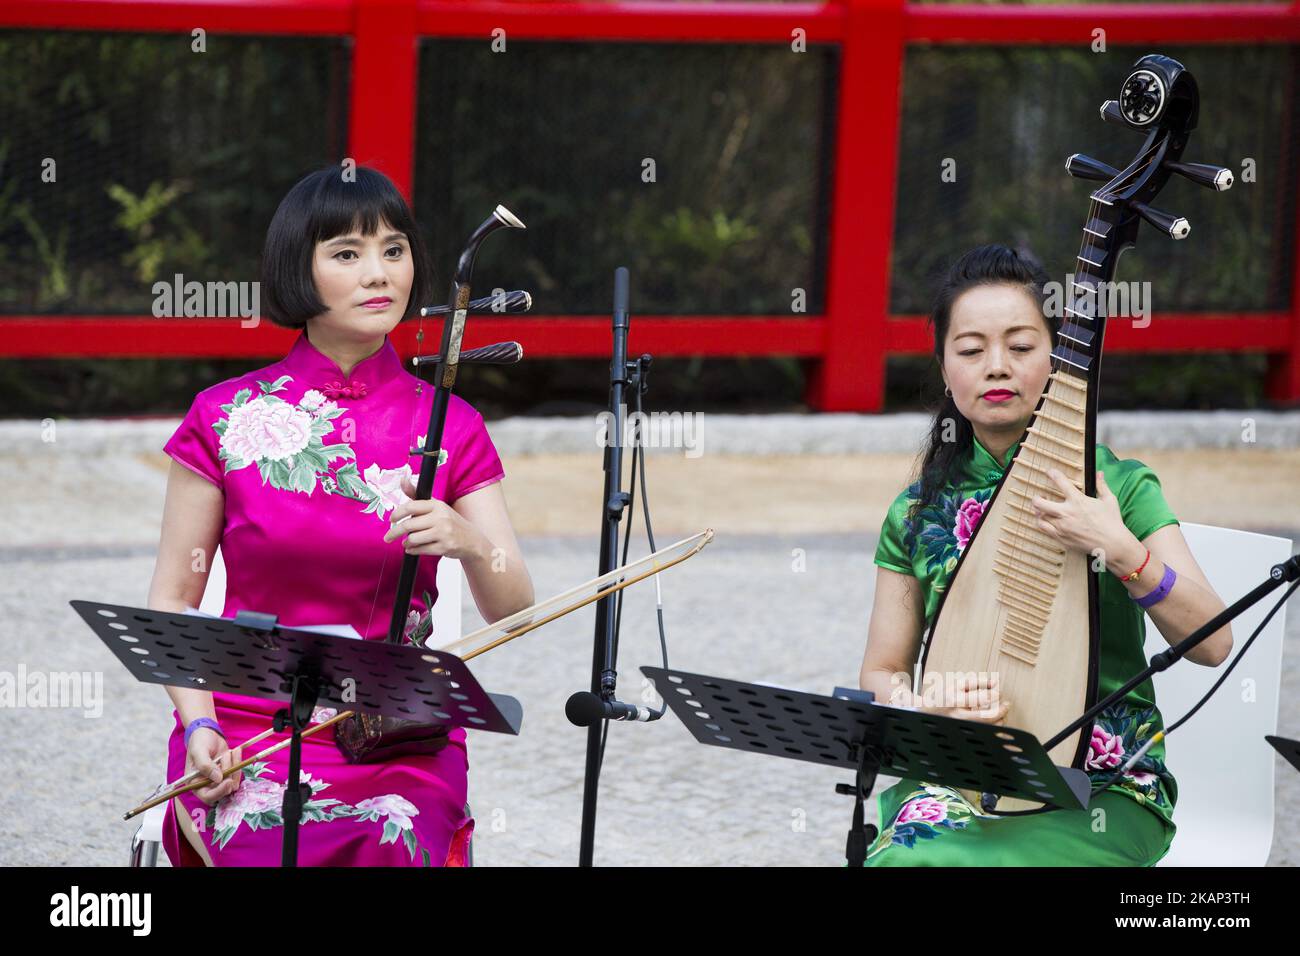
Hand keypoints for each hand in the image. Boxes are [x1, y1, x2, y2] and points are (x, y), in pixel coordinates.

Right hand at [185, 728, 241, 806]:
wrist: (207, 733)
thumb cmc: (198, 742)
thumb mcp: (198, 752)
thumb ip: (205, 765)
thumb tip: (218, 779)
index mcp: (195, 783)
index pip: (208, 796)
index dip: (219, 792)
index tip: (228, 781)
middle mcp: (207, 785)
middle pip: (223, 791)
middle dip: (228, 775)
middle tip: (226, 756)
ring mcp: (219, 779)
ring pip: (233, 782)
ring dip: (233, 766)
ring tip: (227, 752)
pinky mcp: (229, 773)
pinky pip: (238, 774)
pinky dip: (238, 763)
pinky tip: (235, 751)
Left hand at [384, 475, 489, 560]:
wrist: (472, 540)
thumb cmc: (450, 522)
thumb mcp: (436, 506)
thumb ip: (416, 496)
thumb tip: (402, 479)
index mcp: (437, 505)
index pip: (411, 506)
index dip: (397, 513)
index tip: (391, 519)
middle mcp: (441, 517)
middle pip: (409, 525)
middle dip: (394, 532)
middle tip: (388, 537)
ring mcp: (443, 533)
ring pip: (413, 539)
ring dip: (406, 542)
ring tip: (407, 542)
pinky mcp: (444, 547)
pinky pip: (420, 550)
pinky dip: (413, 550)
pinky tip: (413, 548)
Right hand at [892, 673, 1010, 724]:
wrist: (928, 714)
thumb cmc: (944, 697)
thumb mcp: (957, 684)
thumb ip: (977, 681)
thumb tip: (995, 682)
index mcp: (955, 700)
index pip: (982, 698)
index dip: (995, 694)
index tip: (999, 692)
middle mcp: (959, 716)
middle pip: (988, 716)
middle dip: (1002, 709)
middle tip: (1006, 704)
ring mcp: (963, 727)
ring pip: (989, 727)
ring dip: (1000, 718)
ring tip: (1001, 711)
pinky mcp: (966, 734)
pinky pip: (986, 734)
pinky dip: (995, 727)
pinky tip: (995, 720)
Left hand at [1031, 468, 1130, 559]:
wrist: (1113, 544)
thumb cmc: (1112, 522)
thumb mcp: (1109, 500)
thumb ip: (1101, 486)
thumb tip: (1099, 473)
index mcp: (1078, 501)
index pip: (1061, 482)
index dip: (1053, 474)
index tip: (1050, 471)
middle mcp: (1067, 513)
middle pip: (1040, 503)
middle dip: (1037, 498)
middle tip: (1039, 496)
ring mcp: (1062, 527)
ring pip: (1040, 517)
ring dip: (1039, 511)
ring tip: (1042, 510)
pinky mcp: (1061, 538)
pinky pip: (1044, 529)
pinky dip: (1042, 523)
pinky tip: (1046, 521)